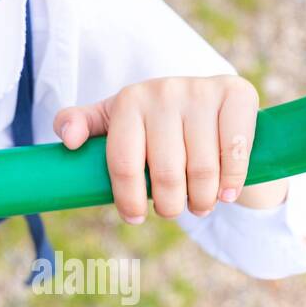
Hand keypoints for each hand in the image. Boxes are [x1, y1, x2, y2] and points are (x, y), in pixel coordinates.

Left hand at [52, 75, 262, 223]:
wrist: (212, 107)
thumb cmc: (154, 126)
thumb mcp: (115, 123)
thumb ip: (81, 125)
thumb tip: (69, 140)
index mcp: (128, 101)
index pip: (124, 162)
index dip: (129, 199)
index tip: (135, 216)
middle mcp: (163, 90)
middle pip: (165, 172)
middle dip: (169, 204)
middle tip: (172, 210)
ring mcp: (200, 90)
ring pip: (202, 168)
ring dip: (202, 199)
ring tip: (199, 205)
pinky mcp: (236, 93)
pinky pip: (235, 150)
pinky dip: (231, 181)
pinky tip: (226, 193)